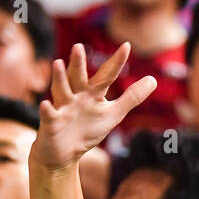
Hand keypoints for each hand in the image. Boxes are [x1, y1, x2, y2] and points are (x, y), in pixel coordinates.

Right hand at [33, 44, 155, 172]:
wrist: (64, 153)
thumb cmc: (87, 129)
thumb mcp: (113, 113)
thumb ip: (131, 97)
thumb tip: (153, 79)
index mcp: (92, 93)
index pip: (106, 75)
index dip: (116, 63)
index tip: (127, 46)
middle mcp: (76, 96)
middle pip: (78, 78)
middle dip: (78, 64)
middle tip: (79, 47)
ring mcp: (62, 108)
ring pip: (61, 91)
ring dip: (60, 78)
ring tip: (58, 62)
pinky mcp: (51, 123)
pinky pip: (49, 116)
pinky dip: (47, 111)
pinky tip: (45, 104)